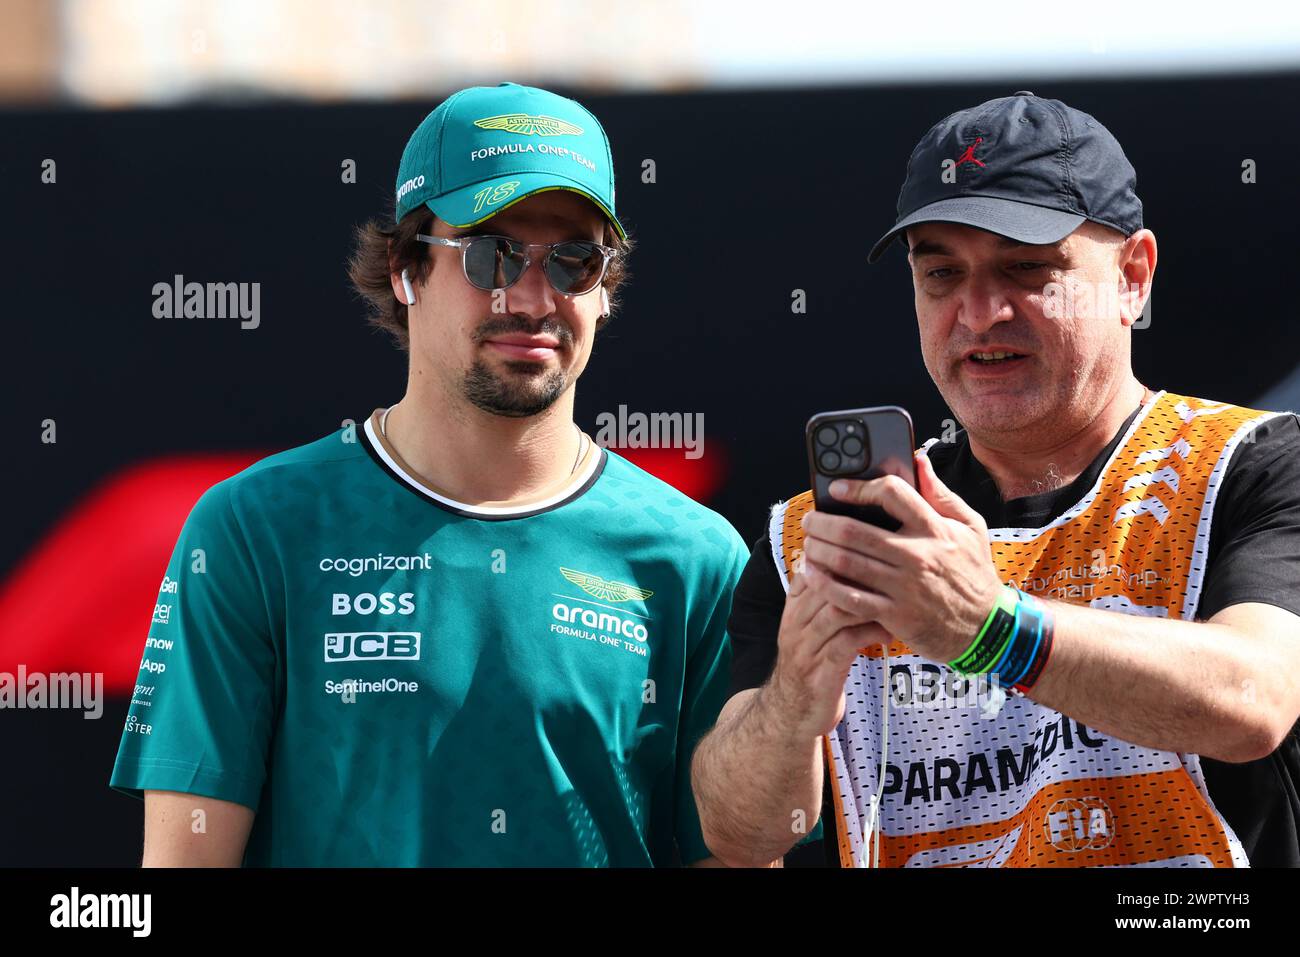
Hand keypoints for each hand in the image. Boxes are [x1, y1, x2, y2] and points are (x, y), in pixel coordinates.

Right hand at [766, 566, 891, 739]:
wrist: (790, 714)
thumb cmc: (811, 664)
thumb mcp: (810, 628)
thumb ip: (823, 600)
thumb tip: (851, 564)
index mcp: (792, 609)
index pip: (813, 568)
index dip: (842, 557)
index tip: (876, 554)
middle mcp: (794, 625)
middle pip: (825, 585)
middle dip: (861, 576)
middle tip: (894, 573)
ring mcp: (805, 649)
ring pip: (836, 611)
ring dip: (869, 604)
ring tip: (895, 602)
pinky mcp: (820, 674)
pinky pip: (845, 643)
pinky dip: (869, 633)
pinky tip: (888, 633)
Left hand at [800, 451, 1003, 662]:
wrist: (986, 628)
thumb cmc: (974, 574)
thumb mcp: (970, 527)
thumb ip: (941, 494)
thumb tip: (918, 460)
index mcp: (935, 529)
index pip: (891, 493)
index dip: (858, 487)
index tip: (837, 489)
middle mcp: (917, 555)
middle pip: (854, 531)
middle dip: (822, 523)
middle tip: (810, 519)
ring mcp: (904, 586)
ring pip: (846, 562)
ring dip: (817, 550)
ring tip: (808, 543)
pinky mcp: (894, 614)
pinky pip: (848, 598)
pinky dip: (824, 584)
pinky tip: (812, 575)